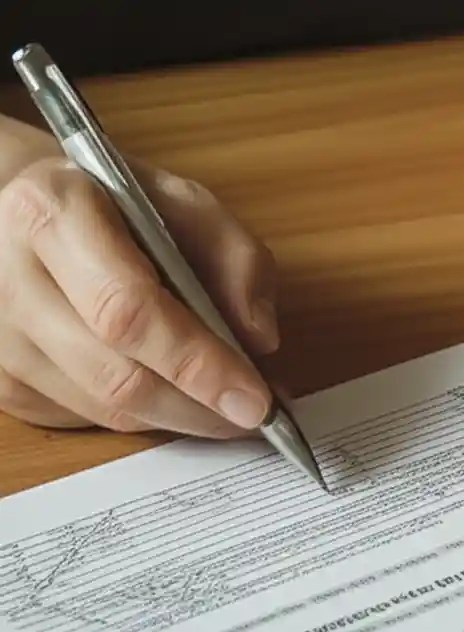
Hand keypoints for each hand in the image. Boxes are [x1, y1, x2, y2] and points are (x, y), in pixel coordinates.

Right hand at [0, 156, 280, 437]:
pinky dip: (140, 415)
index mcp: (52, 213)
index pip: (129, 309)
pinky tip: (170, 394)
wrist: (13, 207)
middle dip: (198, 406)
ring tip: (223, 404)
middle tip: (253, 415)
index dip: (198, 363)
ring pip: (101, 407)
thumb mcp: (182, 202)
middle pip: (115, 374)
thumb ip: (236, 258)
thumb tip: (258, 338)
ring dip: (177, 417)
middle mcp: (6, 276)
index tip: (254, 398)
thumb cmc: (109, 204)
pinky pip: (82, 419)